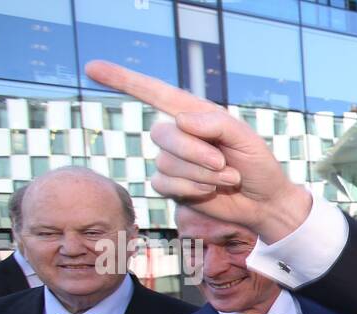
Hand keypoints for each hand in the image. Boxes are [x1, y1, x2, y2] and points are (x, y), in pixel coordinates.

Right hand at [83, 61, 311, 242]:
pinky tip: (212, 191)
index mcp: (193, 114)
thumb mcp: (245, 138)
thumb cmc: (257, 165)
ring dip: (202, 174)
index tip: (92, 68)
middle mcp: (178, 135)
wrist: (264, 202)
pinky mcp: (171, 188)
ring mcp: (172, 162)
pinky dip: (193, 189)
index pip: (153, 92)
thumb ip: (216, 124)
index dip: (123, 80)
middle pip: (163, 135)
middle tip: (224, 163)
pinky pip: (165, 185)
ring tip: (227, 178)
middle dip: (195, 152)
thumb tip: (180, 121)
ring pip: (167, 163)